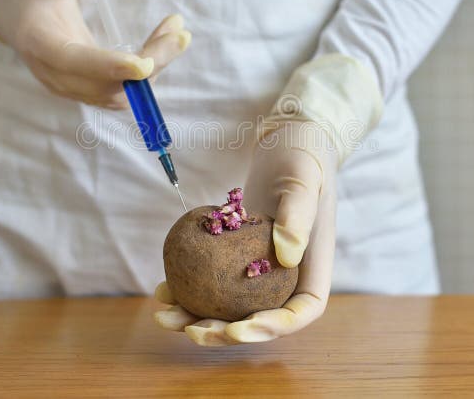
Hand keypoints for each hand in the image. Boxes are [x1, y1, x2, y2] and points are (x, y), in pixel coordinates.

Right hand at [0, 0, 190, 108]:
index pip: (76, 63)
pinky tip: (163, 45)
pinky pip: (120, 92)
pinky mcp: (84, 91)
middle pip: (108, 84)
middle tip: (179, 33)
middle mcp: (55, 76)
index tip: (144, 64)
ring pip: (119, 94)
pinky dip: (146, 74)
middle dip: (149, 62)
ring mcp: (70, 88)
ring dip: (153, 68)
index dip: (110, 67)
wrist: (9, 15)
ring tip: (177, 34)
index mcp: (42, 44)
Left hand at [154, 120, 336, 345]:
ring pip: (231, 305)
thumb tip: (285, 256)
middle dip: (225, 332)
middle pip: (260, 318)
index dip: (272, 328)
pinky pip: (213, 279)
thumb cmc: (303, 157)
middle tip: (192, 329)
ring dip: (198, 317)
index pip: (300, 311)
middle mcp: (287, 273)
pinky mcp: (236, 255)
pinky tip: (161, 288)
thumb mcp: (303, 181)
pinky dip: (188, 289)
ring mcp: (260, 267)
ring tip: (165, 316)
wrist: (286, 141)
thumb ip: (298, 215)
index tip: (239, 326)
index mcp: (312, 265)